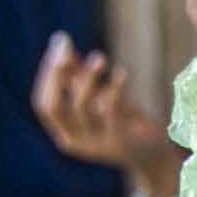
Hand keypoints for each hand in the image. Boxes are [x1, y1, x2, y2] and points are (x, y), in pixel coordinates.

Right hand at [30, 33, 181, 189]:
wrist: (153, 155)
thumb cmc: (121, 122)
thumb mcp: (96, 98)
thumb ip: (77, 75)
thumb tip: (60, 41)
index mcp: (63, 132)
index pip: (44, 104)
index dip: (48, 74)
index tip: (60, 45)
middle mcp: (74, 140)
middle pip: (54, 107)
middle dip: (56, 75)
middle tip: (65, 48)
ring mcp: (96, 144)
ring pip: (82, 107)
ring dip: (89, 78)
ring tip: (100, 57)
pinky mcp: (120, 142)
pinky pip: (112, 112)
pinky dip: (115, 89)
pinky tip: (122, 72)